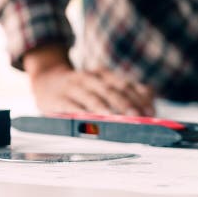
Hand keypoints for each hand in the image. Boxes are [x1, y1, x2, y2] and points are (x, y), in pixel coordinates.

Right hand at [24, 45, 154, 115]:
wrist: (46, 79)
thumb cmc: (84, 88)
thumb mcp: (102, 84)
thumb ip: (126, 92)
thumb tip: (151, 101)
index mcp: (104, 74)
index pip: (125, 84)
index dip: (140, 98)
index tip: (151, 112)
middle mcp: (90, 78)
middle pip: (111, 90)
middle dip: (126, 104)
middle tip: (137, 116)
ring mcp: (73, 87)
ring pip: (92, 98)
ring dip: (106, 109)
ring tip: (116, 119)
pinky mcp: (57, 99)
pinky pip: (71, 107)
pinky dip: (82, 114)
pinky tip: (90, 122)